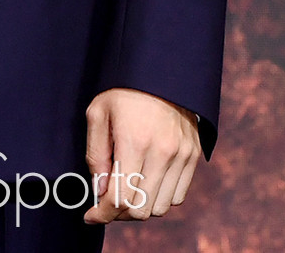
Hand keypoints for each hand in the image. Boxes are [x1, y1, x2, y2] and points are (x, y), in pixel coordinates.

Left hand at [83, 88, 199, 223]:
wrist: (162, 68)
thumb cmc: (124, 89)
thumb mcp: (98, 113)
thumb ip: (96, 155)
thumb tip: (100, 190)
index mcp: (134, 140)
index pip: (120, 198)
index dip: (102, 214)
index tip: (90, 215)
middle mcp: (162, 152)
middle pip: (141, 210)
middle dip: (118, 213)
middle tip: (106, 202)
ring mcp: (181, 155)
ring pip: (160, 208)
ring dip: (140, 207)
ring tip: (126, 190)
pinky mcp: (193, 156)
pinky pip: (177, 196)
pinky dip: (160, 198)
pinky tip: (146, 182)